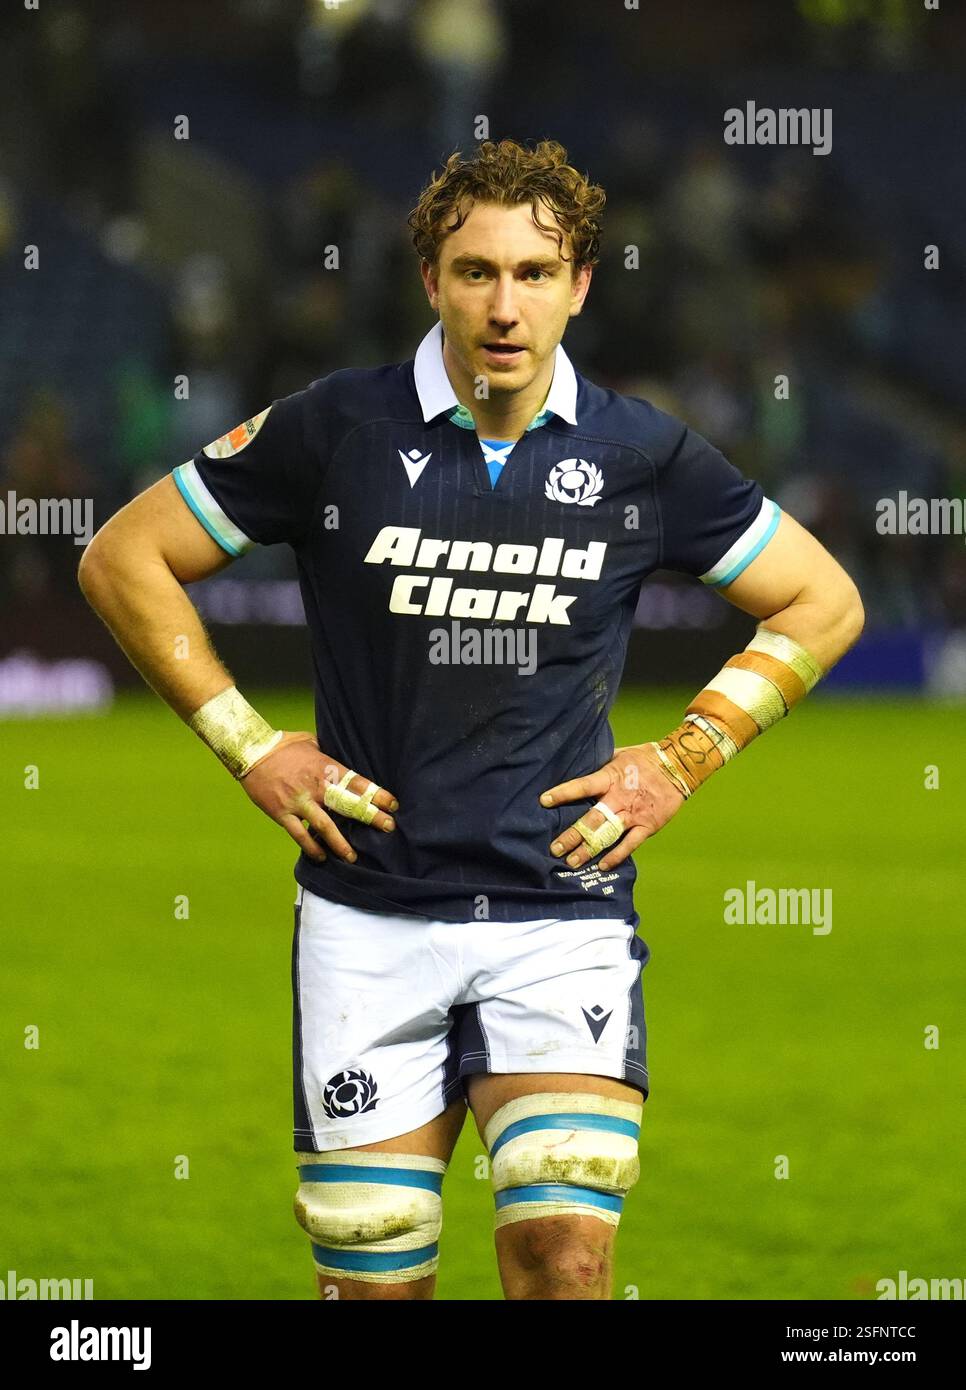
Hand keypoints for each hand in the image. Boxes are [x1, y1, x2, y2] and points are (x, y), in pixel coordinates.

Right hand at [239, 731, 397, 863]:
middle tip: (388, 827)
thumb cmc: (283, 744)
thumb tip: (343, 759)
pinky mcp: (282, 813)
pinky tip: (322, 857)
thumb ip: (328, 754)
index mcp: (325, 767)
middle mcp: (315, 786)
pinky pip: (299, 834)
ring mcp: (298, 801)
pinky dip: (311, 847)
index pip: (357, 782)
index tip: (392, 804)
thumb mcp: (312, 742)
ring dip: (341, 843)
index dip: (376, 794)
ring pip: (325, 826)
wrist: (251, 752)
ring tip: (353, 856)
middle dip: (370, 817)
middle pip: (348, 804)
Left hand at [540, 743, 684, 870]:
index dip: (563, 793)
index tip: (544, 801)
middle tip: (554, 849)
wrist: (677, 767)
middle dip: (572, 835)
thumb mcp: (618, 754)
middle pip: (591, 819)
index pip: (582, 786)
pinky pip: (630, 844)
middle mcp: (619, 798)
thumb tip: (576, 764)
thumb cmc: (644, 759)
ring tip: (571, 862)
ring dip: (589, 849)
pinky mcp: (647, 826)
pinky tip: (602, 866)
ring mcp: (633, 814)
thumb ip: (599, 764)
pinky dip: (616, 856)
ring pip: (607, 835)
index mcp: (610, 778)